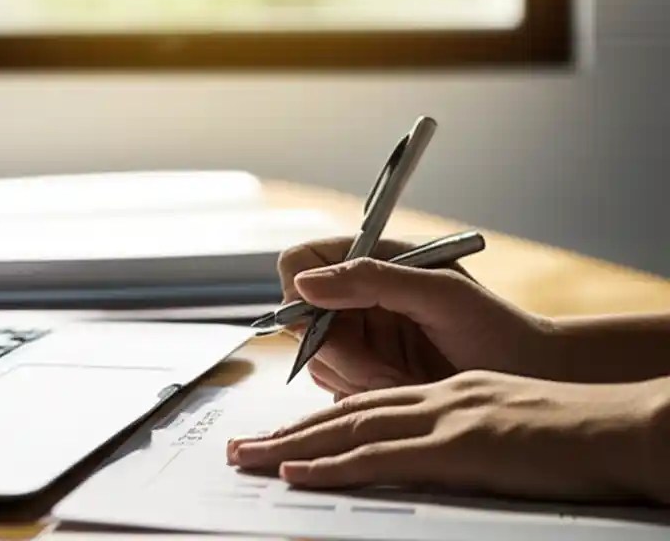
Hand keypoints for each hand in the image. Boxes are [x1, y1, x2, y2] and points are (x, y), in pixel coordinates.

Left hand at [226, 370, 669, 502]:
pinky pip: (379, 456)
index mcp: (453, 395)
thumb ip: (470, 436)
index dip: (321, 423)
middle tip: (240, 450)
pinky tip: (296, 474)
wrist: (630, 426)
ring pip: (348, 431)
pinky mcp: (458, 446)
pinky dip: (331, 466)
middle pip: (346, 414)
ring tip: (247, 461)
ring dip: (290, 448)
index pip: (371, 407)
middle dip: (287, 434)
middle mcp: (440, 399)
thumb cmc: (585, 437)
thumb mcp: (514, 426)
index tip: (284, 439)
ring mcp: (447, 420)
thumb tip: (444, 458)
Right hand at [275, 237, 559, 397]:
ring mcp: (359, 336)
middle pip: (300, 320)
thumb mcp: (439, 294)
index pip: (298, 262)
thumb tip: (304, 283)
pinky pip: (334, 387)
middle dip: (341, 352)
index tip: (317, 322)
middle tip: (384, 370)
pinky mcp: (365, 374)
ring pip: (316, 358)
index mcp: (371, 259)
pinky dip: (363, 394)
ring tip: (406, 379)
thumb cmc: (499, 330)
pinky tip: (402, 390)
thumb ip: (370, 280)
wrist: (531, 378)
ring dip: (358, 377)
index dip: (297, 292)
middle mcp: (358, 295)